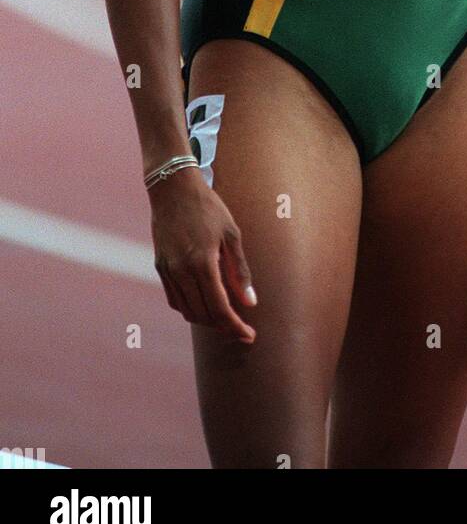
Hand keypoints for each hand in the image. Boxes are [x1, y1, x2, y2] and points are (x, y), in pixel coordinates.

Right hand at [150, 171, 257, 343]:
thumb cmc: (208, 208)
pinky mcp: (160, 267)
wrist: (173, 188)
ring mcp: (168, 270)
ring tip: (225, 317)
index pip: (220, 307)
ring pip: (187, 311)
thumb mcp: (232, 234)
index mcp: (203, 262)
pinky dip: (189, 308)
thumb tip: (250, 302)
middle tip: (240, 328)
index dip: (235, 326)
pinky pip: (174, 299)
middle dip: (223, 326)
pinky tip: (203, 304)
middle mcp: (182, 271)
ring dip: (206, 320)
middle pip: (203, 314)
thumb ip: (240, 271)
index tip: (249, 335)